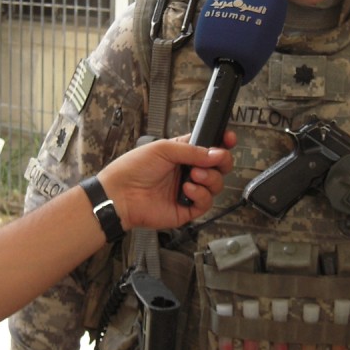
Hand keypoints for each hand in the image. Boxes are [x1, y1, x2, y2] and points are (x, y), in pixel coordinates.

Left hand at [99, 132, 234, 230]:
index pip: (210, 146)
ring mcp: (189, 191)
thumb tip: (217, 154)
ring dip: (209, 178)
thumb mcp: (164, 149)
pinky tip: (186, 190)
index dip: (222, 143)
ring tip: (193, 175)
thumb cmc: (134, 168)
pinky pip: (206, 203)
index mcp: (183, 153)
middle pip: (219, 167)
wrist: (120, 194)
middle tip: (216, 159)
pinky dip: (200, 195)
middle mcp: (188, 171)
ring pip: (216, 185)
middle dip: (223, 162)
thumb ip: (193, 150)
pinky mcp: (187, 209)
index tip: (229, 139)